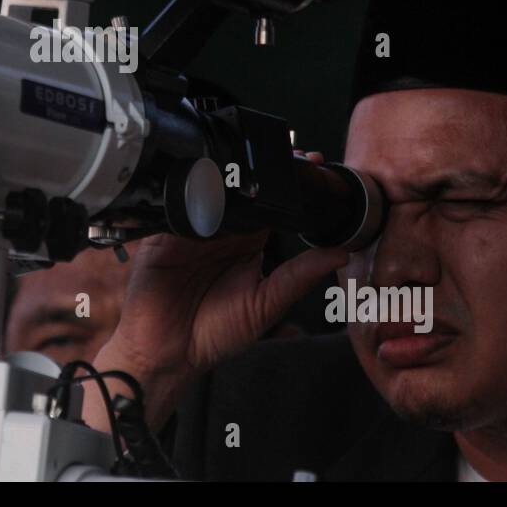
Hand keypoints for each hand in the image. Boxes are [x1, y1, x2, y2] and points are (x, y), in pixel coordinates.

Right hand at [85, 152, 347, 430]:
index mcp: (248, 244)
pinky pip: (178, 204)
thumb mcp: (266, 305)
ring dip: (228, 175)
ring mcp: (193, 229)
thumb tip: (341, 254)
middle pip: (244, 191)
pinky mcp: (165, 232)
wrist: (167, 351)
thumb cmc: (214, 333)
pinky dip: (192, 192)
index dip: (291, 186)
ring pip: (212, 190)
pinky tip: (208, 188)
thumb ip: (299, 276)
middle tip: (286, 154)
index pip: (273, 206)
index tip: (313, 164)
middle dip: (263, 170)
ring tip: (249, 163)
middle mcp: (222, 232)